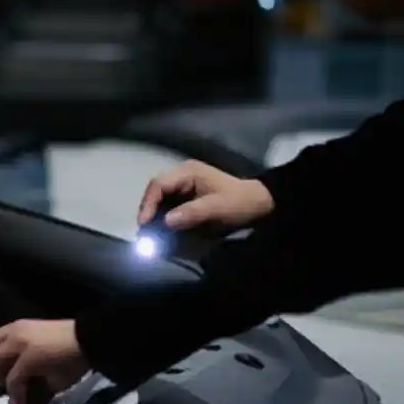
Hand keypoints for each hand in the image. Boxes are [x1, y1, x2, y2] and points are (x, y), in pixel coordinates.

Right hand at [0, 320, 88, 403]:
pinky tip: (5, 356)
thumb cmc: (73, 362)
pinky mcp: (19, 323)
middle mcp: (16, 341)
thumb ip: (37, 396)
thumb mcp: (56, 383)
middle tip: (4, 386)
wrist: (87, 336)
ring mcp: (15, 329)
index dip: (15, 397)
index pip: (12, 381)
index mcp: (28, 358)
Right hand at [138, 160, 274, 231]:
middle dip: (148, 210)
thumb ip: (192, 213)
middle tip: (145, 231)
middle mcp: (182, 174)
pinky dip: (161, 216)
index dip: (148, 204)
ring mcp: (183, 184)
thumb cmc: (239, 203)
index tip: (144, 224)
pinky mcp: (185, 194)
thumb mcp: (218, 208)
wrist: (258, 204)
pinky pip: (166, 203)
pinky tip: (161, 228)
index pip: (158, 184)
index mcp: (188, 171)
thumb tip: (166, 221)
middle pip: (155, 190)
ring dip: (153, 214)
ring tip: (151, 231)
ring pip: (158, 197)